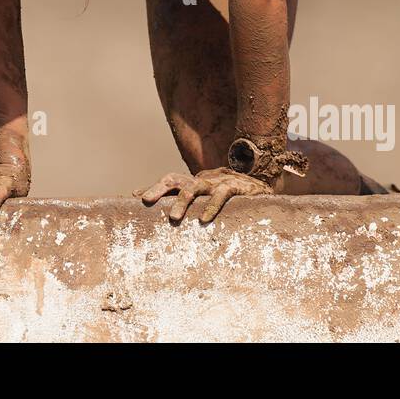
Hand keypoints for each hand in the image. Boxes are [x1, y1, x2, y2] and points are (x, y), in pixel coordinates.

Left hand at [135, 167, 271, 222]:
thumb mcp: (208, 196)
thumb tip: (156, 206)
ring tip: (174, 218)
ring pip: (195, 187)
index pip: (171, 180)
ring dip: (183, 201)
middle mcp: (204, 179)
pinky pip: (221, 195)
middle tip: (146, 201)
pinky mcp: (235, 187)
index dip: (154, 187)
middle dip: (160, 189)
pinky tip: (204, 219)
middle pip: (177, 179)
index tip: (136, 197)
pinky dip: (211, 207)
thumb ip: (187, 200)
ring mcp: (218, 181)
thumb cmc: (231, 193)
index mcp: (196, 181)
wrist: (263, 183)